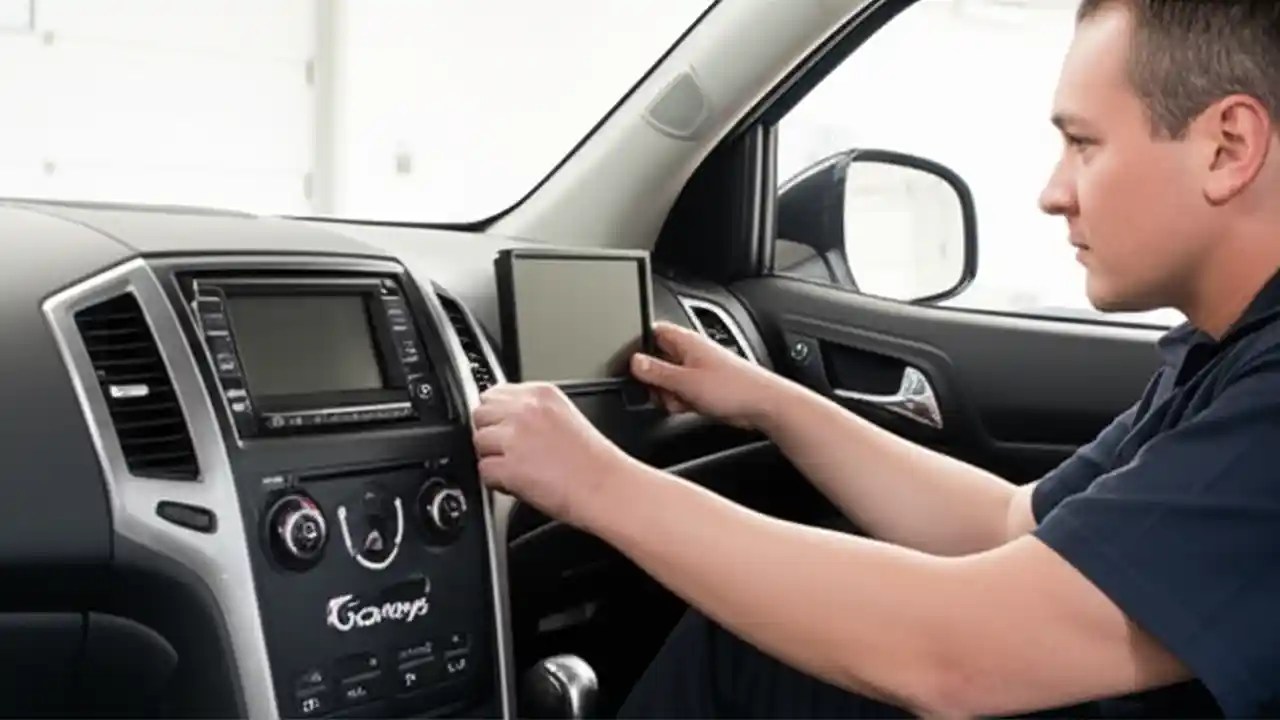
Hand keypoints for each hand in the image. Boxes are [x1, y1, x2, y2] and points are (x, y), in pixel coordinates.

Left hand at [471, 383, 636, 527]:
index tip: (505, 429)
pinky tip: (519, 483)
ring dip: (493, 457)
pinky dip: (497, 482)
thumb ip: (534, 410)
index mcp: (541, 393)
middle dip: (491, 434)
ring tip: (517, 468)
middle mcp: (525, 410)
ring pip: (479, 442)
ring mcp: (515, 437)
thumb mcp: (566, 416)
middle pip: (480, 414)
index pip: (494, 393)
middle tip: (510, 451)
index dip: (497, 416)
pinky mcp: (509, 466)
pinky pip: (484, 471)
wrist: (608, 487)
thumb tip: (506, 418)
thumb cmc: (595, 461)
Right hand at [630, 321, 783, 429]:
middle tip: (663, 390)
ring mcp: (697, 370)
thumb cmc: (734, 388)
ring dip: (669, 394)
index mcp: (686, 341)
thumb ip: (657, 372)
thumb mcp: (686, 381)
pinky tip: (690, 407)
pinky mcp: (704, 387)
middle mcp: (691, 353)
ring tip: (681, 400)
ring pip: (668, 381)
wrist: (762, 405)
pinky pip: (681, 393)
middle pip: (657, 361)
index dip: (640, 348)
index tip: (636, 368)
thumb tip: (634, 362)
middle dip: (655, 380)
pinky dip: (681, 401)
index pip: (653, 332)